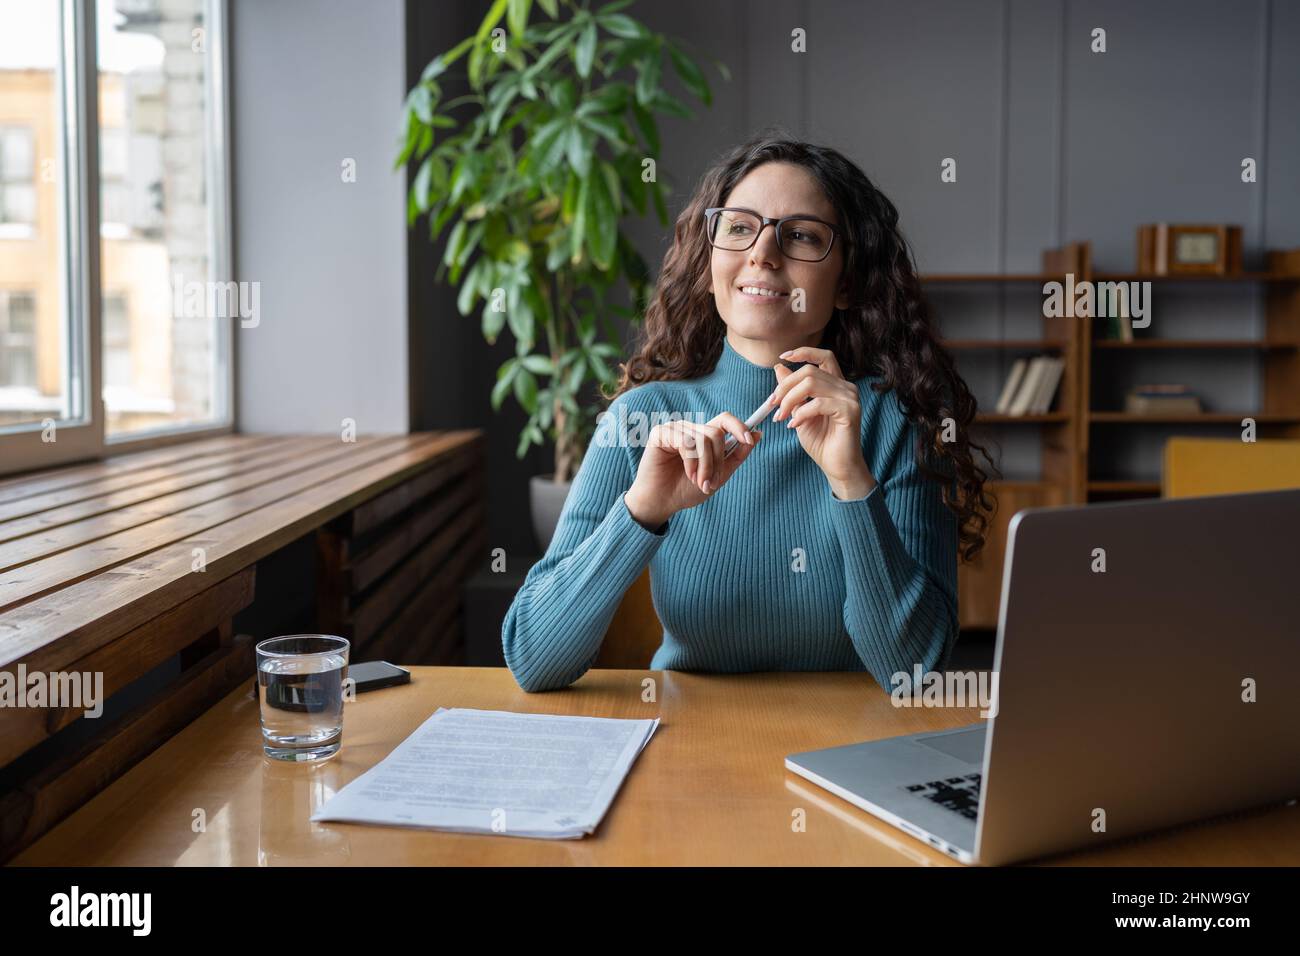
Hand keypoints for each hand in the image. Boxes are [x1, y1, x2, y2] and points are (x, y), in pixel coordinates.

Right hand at [624, 413, 760, 528]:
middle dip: (718, 461)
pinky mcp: (661, 433)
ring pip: (704, 439)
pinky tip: (687, 474)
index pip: (725, 420)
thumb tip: (757, 434)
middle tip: (711, 482)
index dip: (739, 425)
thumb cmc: (685, 490)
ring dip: (705, 466)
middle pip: (716, 433)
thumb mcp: (719, 474)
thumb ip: (736, 455)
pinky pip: (687, 442)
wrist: (661, 504)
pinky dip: (692, 463)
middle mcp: (689, 429)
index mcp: (703, 436)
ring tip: (699, 482)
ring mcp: (675, 429)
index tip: (749, 438)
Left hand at [768, 346, 876, 498]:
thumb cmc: (821, 442)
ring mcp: (850, 398)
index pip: (823, 356)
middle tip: (773, 404)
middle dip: (785, 386)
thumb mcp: (799, 413)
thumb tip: (779, 367)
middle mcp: (846, 387)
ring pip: (811, 384)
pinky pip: (819, 403)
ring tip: (781, 416)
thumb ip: (792, 392)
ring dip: (790, 400)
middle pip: (809, 371)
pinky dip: (801, 413)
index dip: (803, 352)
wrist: (836, 467)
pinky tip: (793, 425)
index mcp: (836, 384)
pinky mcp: (850, 411)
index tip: (783, 357)